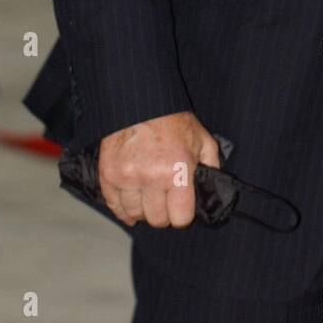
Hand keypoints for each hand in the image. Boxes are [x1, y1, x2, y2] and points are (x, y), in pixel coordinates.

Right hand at [98, 111, 220, 228]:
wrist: (141, 103)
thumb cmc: (173, 121)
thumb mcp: (202, 140)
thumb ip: (211, 167)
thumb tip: (213, 190)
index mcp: (177, 171)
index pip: (180, 218)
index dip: (182, 216)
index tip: (181, 209)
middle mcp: (151, 177)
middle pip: (157, 219)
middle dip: (163, 213)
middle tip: (165, 201)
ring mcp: (127, 176)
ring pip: (135, 214)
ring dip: (143, 210)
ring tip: (149, 198)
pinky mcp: (109, 174)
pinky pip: (114, 206)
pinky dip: (122, 210)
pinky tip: (130, 208)